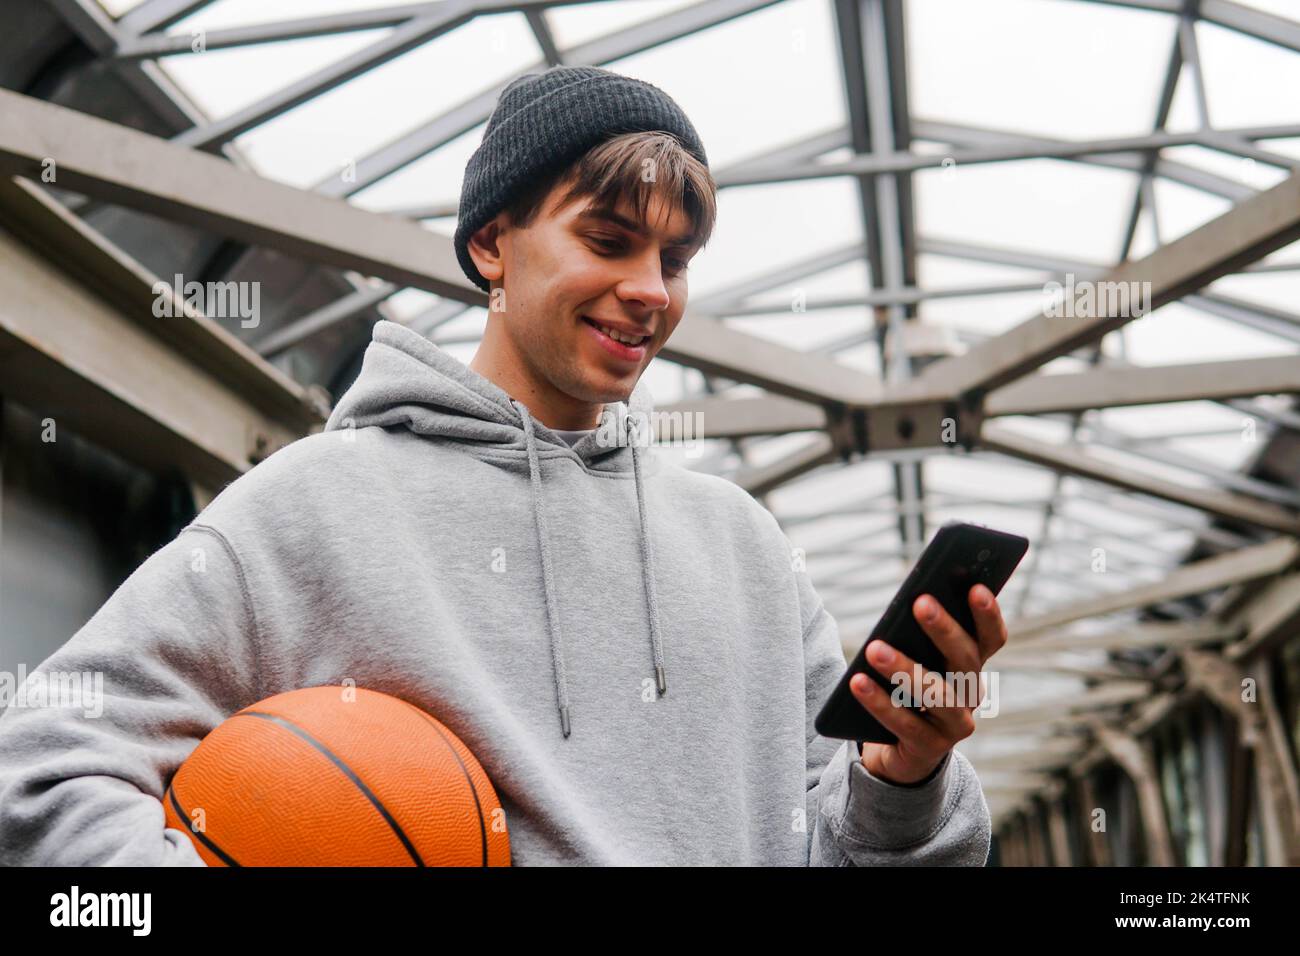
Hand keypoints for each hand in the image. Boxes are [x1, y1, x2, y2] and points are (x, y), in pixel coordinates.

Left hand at [849, 583, 1007, 784]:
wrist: (898, 751)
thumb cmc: (905, 689)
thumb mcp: (914, 659)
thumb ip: (915, 636)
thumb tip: (906, 602)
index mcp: (972, 666)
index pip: (991, 638)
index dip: (988, 615)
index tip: (976, 587)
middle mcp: (971, 694)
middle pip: (965, 660)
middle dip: (944, 630)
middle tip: (920, 602)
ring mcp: (955, 725)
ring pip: (937, 694)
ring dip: (905, 669)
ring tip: (874, 649)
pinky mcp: (929, 748)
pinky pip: (905, 724)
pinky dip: (880, 702)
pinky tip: (857, 682)